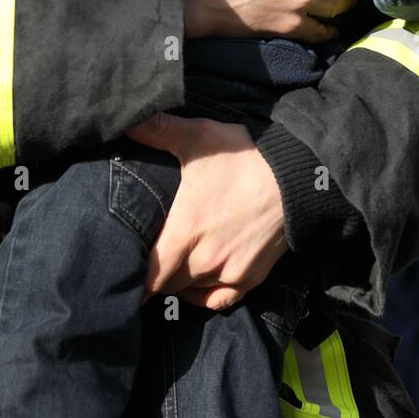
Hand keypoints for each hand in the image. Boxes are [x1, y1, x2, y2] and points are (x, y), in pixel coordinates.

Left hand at [125, 113, 287, 308]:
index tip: (119, 273)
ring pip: (191, 293)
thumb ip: (158, 130)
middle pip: (167, 285)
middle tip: (138, 267)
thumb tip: (125, 117)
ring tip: (167, 270)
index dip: (132, 278)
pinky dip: (204, 296)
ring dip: (178, 284)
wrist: (299, 176)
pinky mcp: (251, 277)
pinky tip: (197, 285)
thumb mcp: (198, 137)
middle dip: (152, 279)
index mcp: (186, 232)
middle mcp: (205, 261)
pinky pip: (220, 300)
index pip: (149, 276)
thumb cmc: (244, 157)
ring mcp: (230, 273)